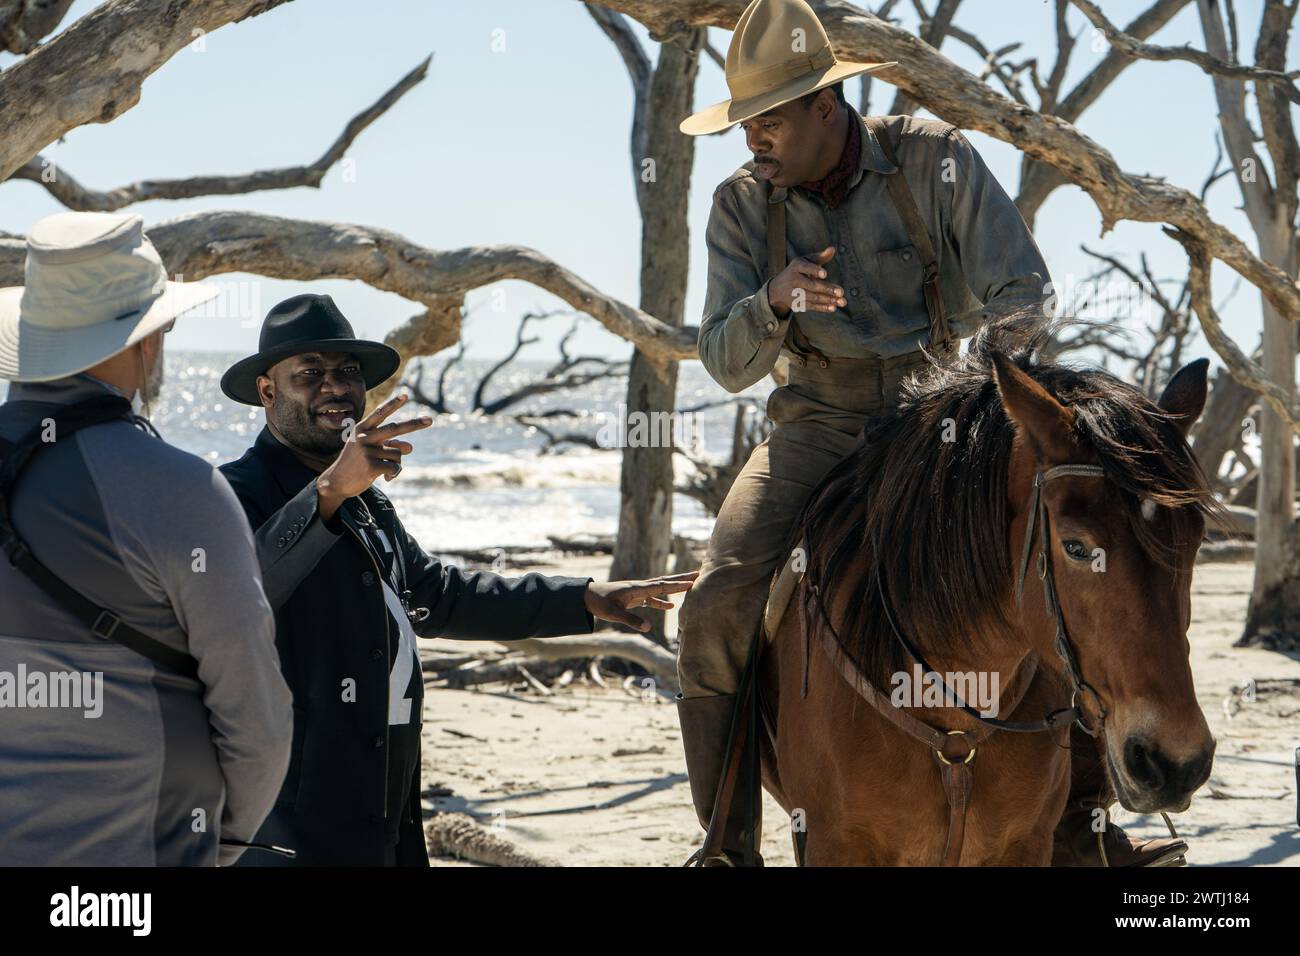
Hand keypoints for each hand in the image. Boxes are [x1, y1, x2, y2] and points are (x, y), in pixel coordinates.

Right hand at [317, 393, 431, 521]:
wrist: (337, 482)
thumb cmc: (357, 463)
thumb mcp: (371, 450)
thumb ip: (389, 445)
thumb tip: (410, 447)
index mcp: (361, 429)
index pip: (380, 413)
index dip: (393, 404)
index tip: (405, 395)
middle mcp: (364, 437)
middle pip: (395, 428)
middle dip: (414, 424)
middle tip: (430, 420)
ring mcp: (367, 451)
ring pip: (398, 453)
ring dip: (396, 462)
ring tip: (383, 468)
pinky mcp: (371, 466)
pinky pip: (395, 467)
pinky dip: (395, 473)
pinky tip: (385, 478)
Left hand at [584, 571, 698, 632]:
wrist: (586, 596)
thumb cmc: (599, 603)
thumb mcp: (614, 614)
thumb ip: (632, 620)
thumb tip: (649, 628)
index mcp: (637, 588)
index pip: (661, 586)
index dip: (677, 585)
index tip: (693, 582)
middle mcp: (640, 587)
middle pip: (665, 581)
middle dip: (681, 578)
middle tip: (698, 574)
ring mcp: (638, 592)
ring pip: (660, 588)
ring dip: (674, 587)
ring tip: (690, 585)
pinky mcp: (634, 598)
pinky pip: (652, 598)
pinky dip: (662, 601)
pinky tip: (671, 605)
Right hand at [766, 246, 846, 317]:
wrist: (778, 288)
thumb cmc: (797, 271)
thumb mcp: (805, 261)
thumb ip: (820, 257)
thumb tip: (833, 249)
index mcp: (796, 266)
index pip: (806, 268)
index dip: (815, 271)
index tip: (825, 274)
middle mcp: (794, 280)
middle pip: (812, 285)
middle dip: (827, 289)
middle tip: (841, 292)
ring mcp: (794, 293)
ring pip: (813, 297)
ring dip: (828, 300)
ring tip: (842, 301)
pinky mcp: (797, 304)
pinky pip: (811, 307)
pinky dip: (822, 308)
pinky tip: (833, 308)